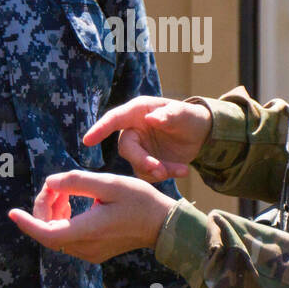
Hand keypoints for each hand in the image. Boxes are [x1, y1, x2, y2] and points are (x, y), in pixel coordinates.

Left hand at [7, 170, 173, 262]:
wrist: (163, 225)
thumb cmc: (140, 202)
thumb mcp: (109, 184)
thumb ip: (76, 182)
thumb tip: (50, 182)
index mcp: (88, 231)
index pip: (47, 233)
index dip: (27, 223)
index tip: (12, 213)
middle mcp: (86, 247)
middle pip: (49, 232)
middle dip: (44, 207)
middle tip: (54, 185)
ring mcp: (90, 253)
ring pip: (57, 235)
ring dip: (52, 213)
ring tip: (63, 191)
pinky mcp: (94, 252)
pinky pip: (68, 238)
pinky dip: (62, 220)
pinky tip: (71, 204)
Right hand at [83, 95, 211, 182]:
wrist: (200, 134)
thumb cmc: (189, 117)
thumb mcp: (183, 113)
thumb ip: (169, 115)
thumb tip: (150, 119)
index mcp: (137, 112)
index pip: (114, 119)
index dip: (100, 129)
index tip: (88, 141)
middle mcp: (134, 130)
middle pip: (126, 148)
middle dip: (141, 160)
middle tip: (159, 169)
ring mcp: (140, 148)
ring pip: (138, 165)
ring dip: (158, 170)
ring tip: (181, 169)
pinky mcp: (148, 163)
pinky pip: (150, 174)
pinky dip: (167, 174)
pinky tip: (183, 170)